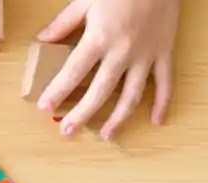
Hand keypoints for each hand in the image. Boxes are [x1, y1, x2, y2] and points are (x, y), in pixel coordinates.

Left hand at [36, 0, 179, 139]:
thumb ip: (64, 22)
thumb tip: (42, 40)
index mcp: (99, 37)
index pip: (73, 72)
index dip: (57, 91)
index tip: (45, 107)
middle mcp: (122, 52)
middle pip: (99, 92)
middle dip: (82, 115)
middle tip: (67, 132)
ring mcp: (145, 55)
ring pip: (131, 96)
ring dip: (119, 119)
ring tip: (107, 135)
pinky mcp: (164, 52)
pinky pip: (165, 83)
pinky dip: (162, 103)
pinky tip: (157, 121)